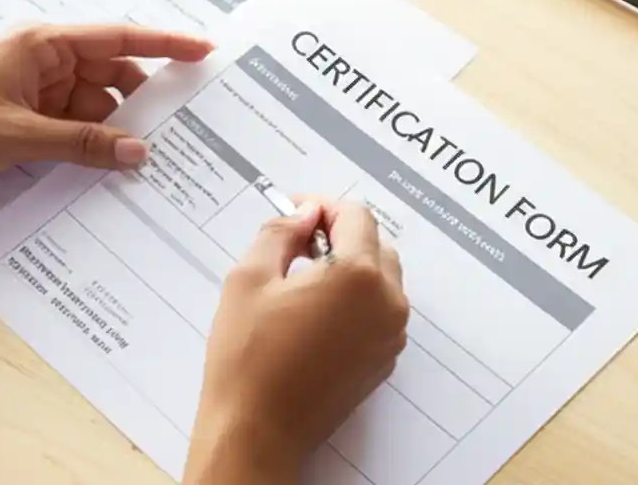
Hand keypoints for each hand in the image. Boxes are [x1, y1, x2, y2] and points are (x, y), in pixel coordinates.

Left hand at [0, 24, 211, 195]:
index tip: (203, 50)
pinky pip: (76, 130)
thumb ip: (81, 144)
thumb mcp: (18, 135)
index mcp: (42, 45)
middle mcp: (45, 63)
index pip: (116, 38)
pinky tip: (114, 165)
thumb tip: (137, 151)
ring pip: (96, 107)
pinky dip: (94, 145)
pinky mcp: (29, 121)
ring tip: (150, 155)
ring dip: (117, 129)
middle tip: (181, 125)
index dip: (164, 43)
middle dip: (142, 100)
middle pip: (112, 76)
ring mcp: (37, 93)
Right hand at [184, 201, 408, 484]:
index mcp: (359, 275)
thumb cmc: (247, 355)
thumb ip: (280, 232)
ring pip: (382, 278)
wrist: (258, 431)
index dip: (322, 206)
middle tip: (295, 244)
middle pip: (375, 243)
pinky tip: (316, 312)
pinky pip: (380, 312)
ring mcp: (391, 335)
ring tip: (304, 278)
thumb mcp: (250, 279)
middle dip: (339, 234)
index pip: (356, 216)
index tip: (292, 214)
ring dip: (351, 266)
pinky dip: (357, 299)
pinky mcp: (384, 360)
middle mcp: (387, 302)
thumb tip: (305, 213)